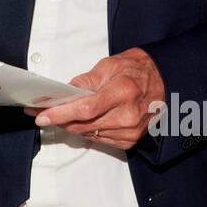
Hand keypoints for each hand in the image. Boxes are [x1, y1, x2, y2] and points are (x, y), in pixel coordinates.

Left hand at [23, 48, 164, 149]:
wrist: (164, 81)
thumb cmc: (136, 70)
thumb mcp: (110, 65)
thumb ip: (85, 80)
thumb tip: (63, 93)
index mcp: (123, 91)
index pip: (86, 108)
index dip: (61, 113)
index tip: (43, 115)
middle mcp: (128, 115)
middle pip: (84, 125)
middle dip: (61, 119)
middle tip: (44, 113)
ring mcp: (131, 131)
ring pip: (89, 134)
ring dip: (73, 125)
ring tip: (64, 113)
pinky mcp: (130, 140)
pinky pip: (100, 139)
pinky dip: (88, 130)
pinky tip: (86, 120)